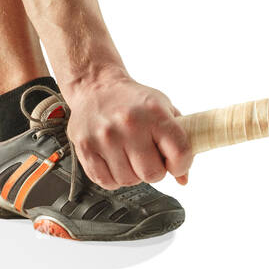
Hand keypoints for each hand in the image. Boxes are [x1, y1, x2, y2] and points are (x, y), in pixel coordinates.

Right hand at [65, 71, 192, 188]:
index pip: (180, 153)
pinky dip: (113, 177)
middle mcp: (130, 124)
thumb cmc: (132, 100)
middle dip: (154, 170)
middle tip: (148, 157)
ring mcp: (106, 137)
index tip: (175, 163)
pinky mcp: (86, 148)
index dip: (182, 164)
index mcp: (154, 113)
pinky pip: (107, 182)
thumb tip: (183, 178)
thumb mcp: (162, 108)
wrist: (96, 86)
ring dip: (132, 174)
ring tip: (128, 155)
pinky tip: (114, 159)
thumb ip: (179, 141)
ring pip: (129, 181)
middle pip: (153, 174)